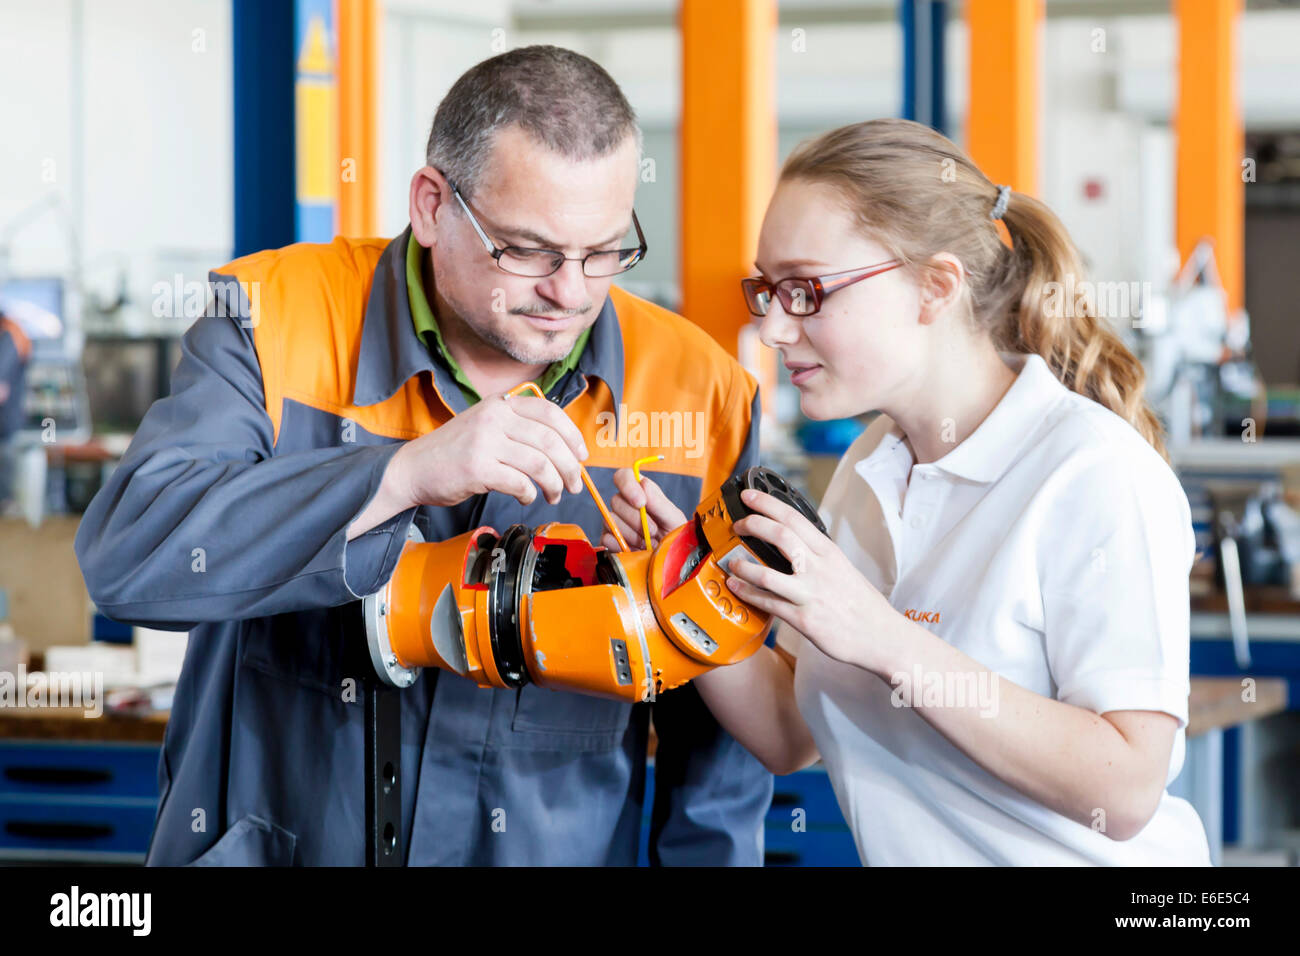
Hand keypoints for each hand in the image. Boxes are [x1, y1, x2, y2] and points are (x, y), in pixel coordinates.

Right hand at [388, 391, 588, 508]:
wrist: (413, 468)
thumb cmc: (454, 452)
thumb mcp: (487, 426)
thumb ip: (519, 429)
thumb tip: (564, 450)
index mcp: (501, 404)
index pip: (550, 412)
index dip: (573, 435)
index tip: (582, 455)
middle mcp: (495, 417)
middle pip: (550, 441)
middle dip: (570, 467)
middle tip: (575, 484)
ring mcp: (485, 441)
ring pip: (539, 463)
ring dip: (554, 484)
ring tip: (554, 495)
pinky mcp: (477, 468)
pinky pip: (520, 482)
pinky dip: (530, 493)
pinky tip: (527, 497)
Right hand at [601, 467, 687, 550]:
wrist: (668, 563)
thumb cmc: (674, 537)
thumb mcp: (674, 520)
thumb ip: (660, 503)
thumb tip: (643, 484)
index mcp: (641, 492)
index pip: (624, 476)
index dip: (628, 486)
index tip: (641, 503)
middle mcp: (625, 504)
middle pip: (616, 500)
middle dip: (637, 519)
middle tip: (654, 532)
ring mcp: (614, 522)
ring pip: (611, 520)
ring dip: (633, 535)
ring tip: (647, 543)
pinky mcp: (608, 539)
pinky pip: (606, 538)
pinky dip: (622, 545)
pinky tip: (635, 550)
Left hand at [722, 488, 901, 674]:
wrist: (880, 636)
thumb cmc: (862, 604)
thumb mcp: (843, 569)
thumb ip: (819, 557)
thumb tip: (796, 546)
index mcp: (829, 553)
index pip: (794, 518)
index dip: (768, 504)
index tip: (750, 496)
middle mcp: (819, 569)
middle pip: (780, 536)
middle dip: (752, 525)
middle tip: (737, 525)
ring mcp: (810, 594)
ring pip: (768, 573)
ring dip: (744, 565)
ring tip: (732, 562)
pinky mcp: (803, 618)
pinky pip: (769, 603)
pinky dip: (748, 593)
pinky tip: (737, 587)